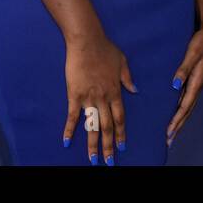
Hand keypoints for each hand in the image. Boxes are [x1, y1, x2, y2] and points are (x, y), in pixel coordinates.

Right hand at [62, 32, 135, 164]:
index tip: (122, 147)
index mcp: (115, 91)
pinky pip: (73, 115)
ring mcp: (89, 97)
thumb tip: (135, 89)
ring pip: (92, 125)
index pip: (120, 118)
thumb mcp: (122, 62)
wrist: (87, 41)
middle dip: (109, 146)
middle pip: (107, 126)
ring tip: (93, 159)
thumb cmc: (105, 48)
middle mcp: (103, 98)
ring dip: (93, 144)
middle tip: (109, 161)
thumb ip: (128, 78)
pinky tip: (67, 142)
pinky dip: (70, 129)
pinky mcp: (74, 94)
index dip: (121, 133)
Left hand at [165, 23, 202, 145]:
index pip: (185, 105)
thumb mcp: (192, 53)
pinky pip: (188, 98)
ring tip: (172, 130)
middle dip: (178, 125)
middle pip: (187, 110)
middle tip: (168, 139)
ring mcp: (197, 83)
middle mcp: (198, 85)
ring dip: (180, 119)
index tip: (169, 131)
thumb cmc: (202, 41)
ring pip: (188, 106)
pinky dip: (181, 108)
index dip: (177, 119)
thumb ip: (183, 69)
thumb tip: (174, 85)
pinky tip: (176, 111)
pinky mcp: (196, 78)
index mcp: (197, 81)